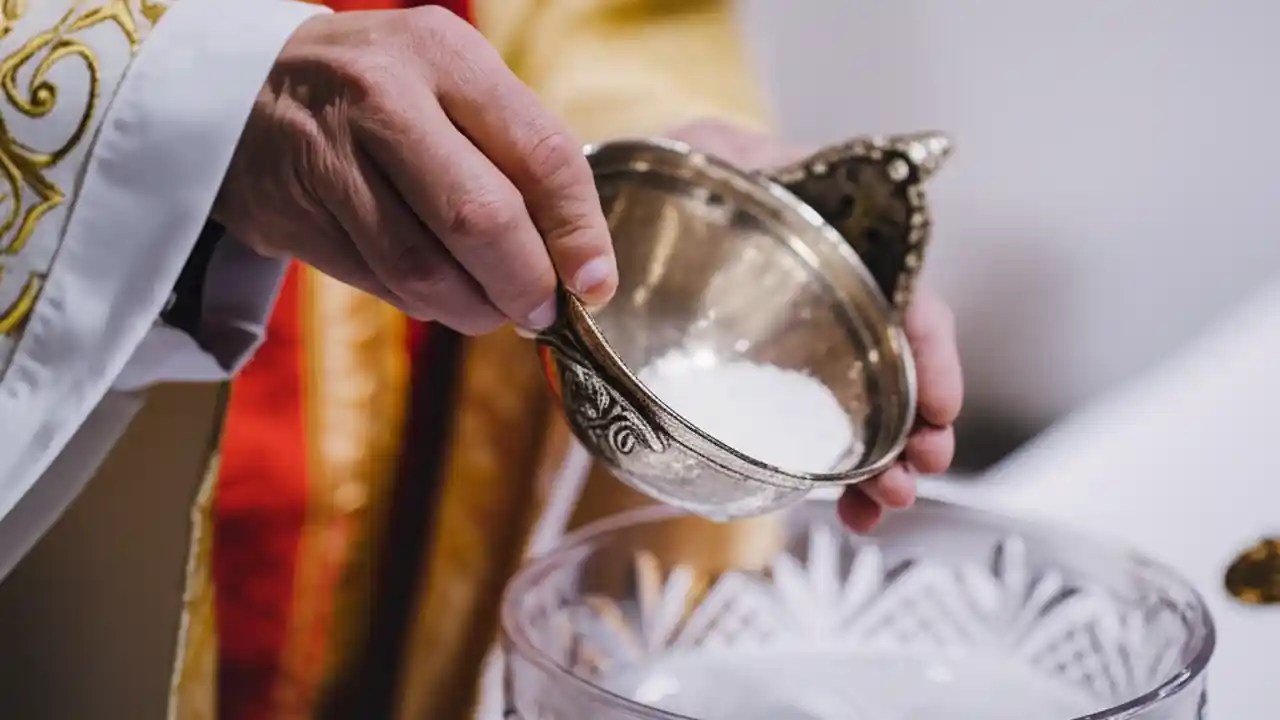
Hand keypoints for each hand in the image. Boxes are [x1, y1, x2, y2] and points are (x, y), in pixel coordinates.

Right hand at [214, 8, 616, 333]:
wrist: (241, 84)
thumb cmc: (382, 89)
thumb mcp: (453, 83)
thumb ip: (517, 155)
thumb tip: (582, 265)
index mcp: (443, 54)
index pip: (539, 153)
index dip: (578, 232)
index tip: (594, 282)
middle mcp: (380, 97)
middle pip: (478, 219)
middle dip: (525, 284)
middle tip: (542, 312)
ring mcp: (326, 157)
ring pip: (423, 269)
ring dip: (474, 309)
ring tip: (494, 310)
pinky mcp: (289, 214)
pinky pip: (377, 284)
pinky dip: (421, 304)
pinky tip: (437, 291)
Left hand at [664, 120, 963, 532]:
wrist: (652, 203)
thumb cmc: (692, 170)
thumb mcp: (715, 152)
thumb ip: (742, 161)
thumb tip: (765, 173)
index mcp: (845, 250)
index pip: (908, 301)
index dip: (931, 356)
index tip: (939, 409)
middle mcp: (842, 306)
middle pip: (898, 373)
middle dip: (914, 432)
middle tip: (913, 478)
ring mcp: (812, 351)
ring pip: (865, 415)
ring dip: (883, 467)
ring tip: (881, 509)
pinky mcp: (775, 386)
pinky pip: (815, 435)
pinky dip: (837, 477)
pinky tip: (845, 510)